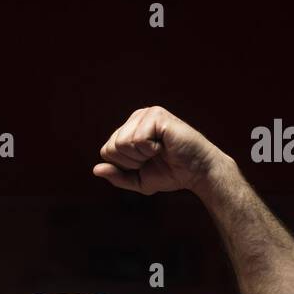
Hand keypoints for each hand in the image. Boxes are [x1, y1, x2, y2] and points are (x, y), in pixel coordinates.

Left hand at [92, 106, 229, 194]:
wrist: (198, 172)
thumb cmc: (170, 173)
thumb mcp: (138, 180)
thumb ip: (117, 176)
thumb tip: (95, 170)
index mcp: (129, 129)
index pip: (107, 151)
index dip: (124, 166)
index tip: (145, 164)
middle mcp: (136, 117)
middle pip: (112, 147)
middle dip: (131, 162)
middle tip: (153, 158)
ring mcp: (147, 114)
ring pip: (122, 143)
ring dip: (141, 156)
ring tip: (159, 151)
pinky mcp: (157, 115)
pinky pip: (137, 139)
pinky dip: (150, 150)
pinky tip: (164, 145)